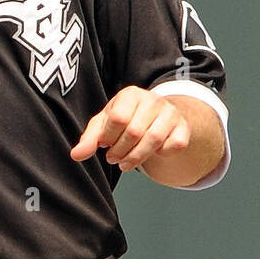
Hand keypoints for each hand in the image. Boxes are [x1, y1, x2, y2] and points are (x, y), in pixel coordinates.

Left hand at [70, 85, 189, 172]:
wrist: (158, 117)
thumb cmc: (127, 119)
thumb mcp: (105, 124)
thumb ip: (90, 139)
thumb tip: (76, 155)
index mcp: (130, 95)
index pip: (118, 118)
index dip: (108, 137)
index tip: (104, 144)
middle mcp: (153, 100)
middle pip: (134, 132)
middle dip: (120, 151)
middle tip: (113, 158)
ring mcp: (170, 113)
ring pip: (154, 140)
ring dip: (136, 158)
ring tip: (125, 163)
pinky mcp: (183, 128)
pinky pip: (174, 146)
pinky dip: (161, 155)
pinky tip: (152, 153)